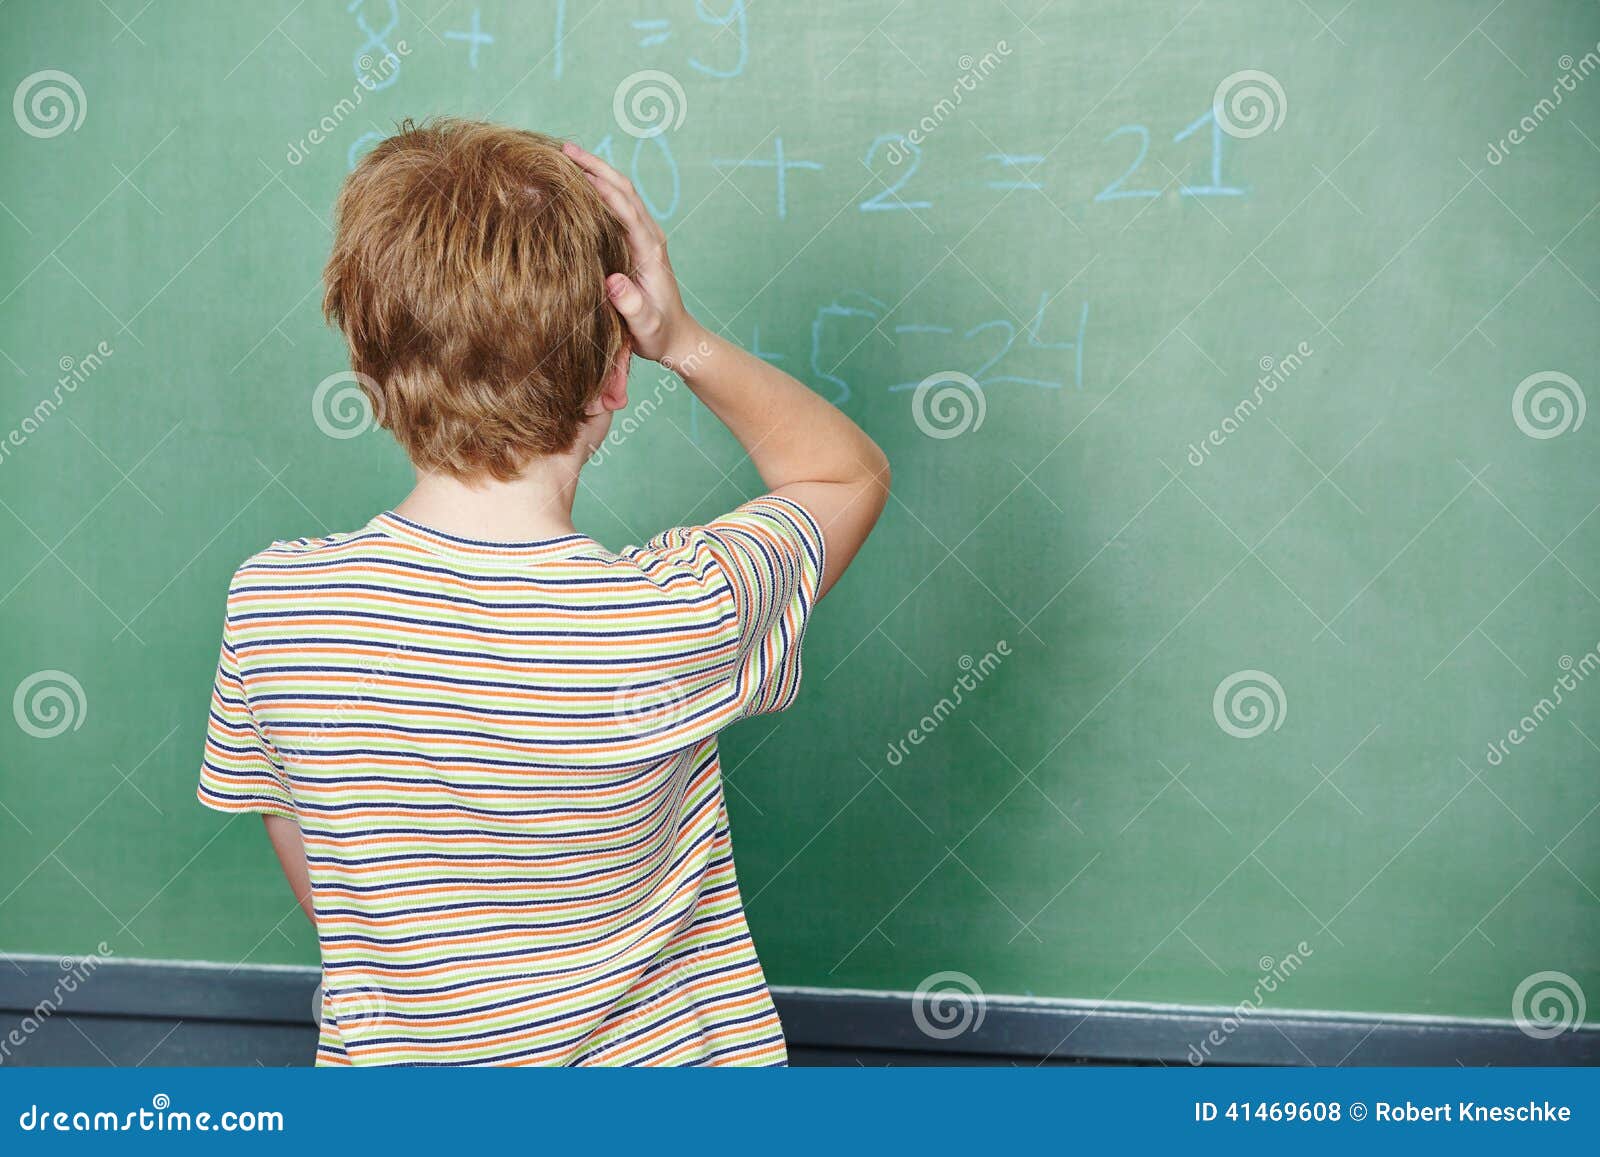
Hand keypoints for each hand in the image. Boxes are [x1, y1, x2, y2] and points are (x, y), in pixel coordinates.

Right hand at [562, 140, 702, 367]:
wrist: (676, 337)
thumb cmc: (658, 334)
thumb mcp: (645, 327)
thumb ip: (632, 307)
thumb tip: (613, 283)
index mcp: (651, 252)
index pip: (627, 211)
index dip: (603, 190)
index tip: (578, 172)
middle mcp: (650, 237)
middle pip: (625, 190)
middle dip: (597, 167)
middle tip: (565, 149)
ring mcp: (644, 236)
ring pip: (622, 192)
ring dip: (597, 170)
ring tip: (566, 155)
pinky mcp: (636, 240)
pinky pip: (618, 205)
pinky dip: (599, 186)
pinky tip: (578, 180)